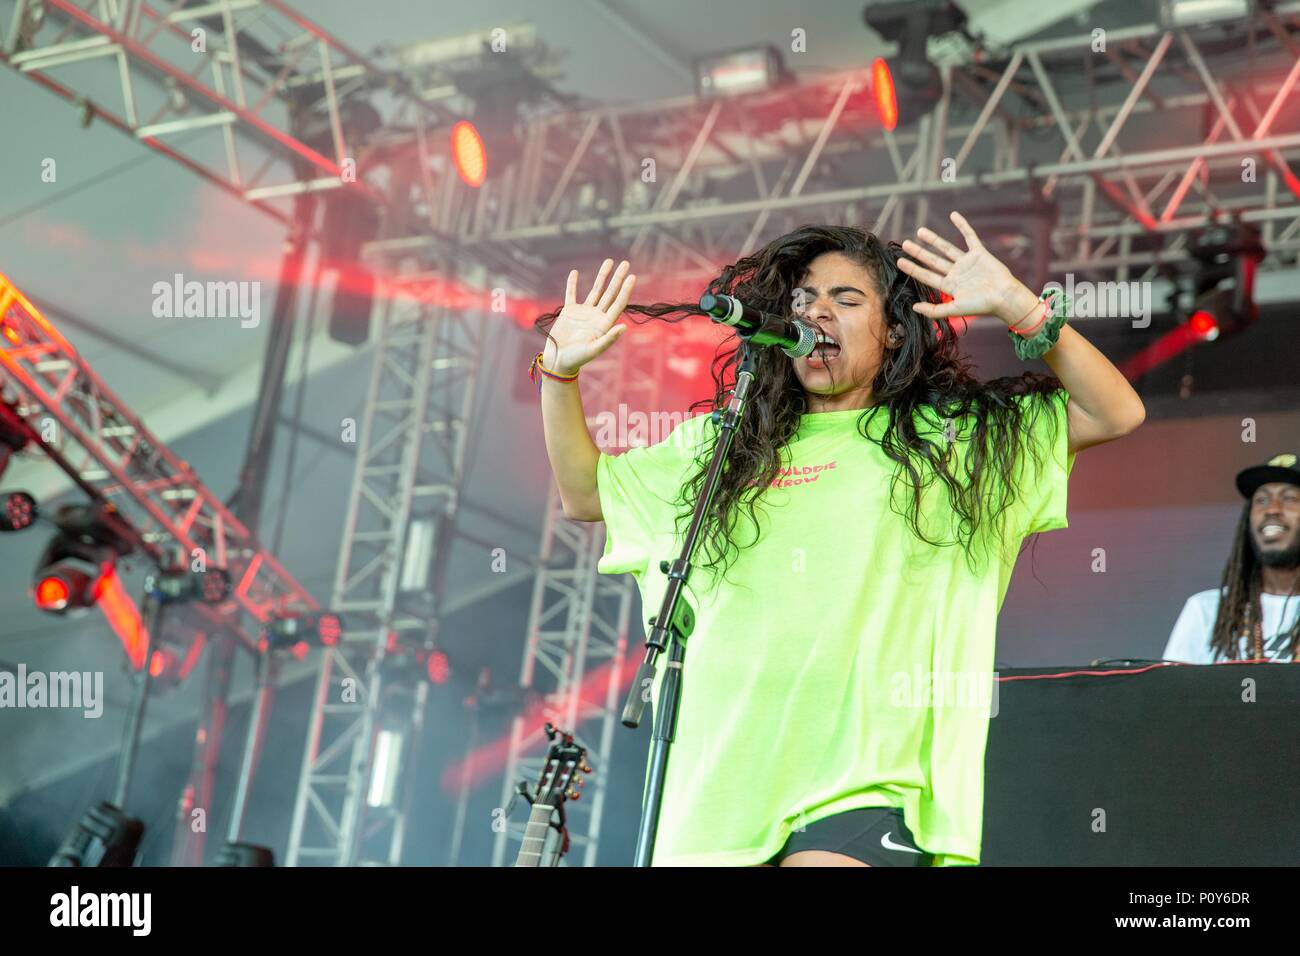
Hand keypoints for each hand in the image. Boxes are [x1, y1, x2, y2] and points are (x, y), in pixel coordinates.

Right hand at [543, 259, 635, 375]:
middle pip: (610, 293)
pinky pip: (571, 294)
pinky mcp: (569, 312)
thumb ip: (609, 338)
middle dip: (618, 278)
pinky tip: (574, 272)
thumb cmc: (578, 359)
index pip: (618, 303)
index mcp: (604, 324)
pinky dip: (572, 283)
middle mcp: (596, 316)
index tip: (632, 276)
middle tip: (626, 263)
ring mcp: (583, 313)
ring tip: (609, 262)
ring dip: (602, 276)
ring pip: (595, 290)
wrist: (559, 361)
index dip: (626, 290)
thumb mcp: (594, 349)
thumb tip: (625, 327)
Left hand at [897, 211, 1036, 327]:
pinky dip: (962, 225)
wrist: (1004, 297)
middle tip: (905, 244)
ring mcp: (967, 263)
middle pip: (933, 261)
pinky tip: (953, 215)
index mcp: (950, 286)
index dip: (913, 269)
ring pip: (947, 248)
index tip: (900, 262)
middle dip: (919, 253)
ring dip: (934, 240)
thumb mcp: (955, 309)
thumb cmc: (982, 305)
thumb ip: (935, 310)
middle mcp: (956, 273)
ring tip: (920, 232)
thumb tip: (914, 307)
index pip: (927, 276)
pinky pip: (969, 236)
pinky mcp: (979, 253)